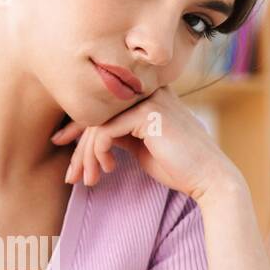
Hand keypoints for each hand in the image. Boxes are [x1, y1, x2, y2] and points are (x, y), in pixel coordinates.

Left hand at [51, 86, 242, 202]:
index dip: (77, 125)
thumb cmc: (177, 166)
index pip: (102, 105)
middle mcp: (147, 90)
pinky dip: (99, 153)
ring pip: (97, 123)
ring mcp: (149, 99)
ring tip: (87, 179)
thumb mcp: (140, 146)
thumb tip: (89, 136)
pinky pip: (105, 131)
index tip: (60, 143)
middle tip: (70, 175)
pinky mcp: (147, 113)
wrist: (208, 178)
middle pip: (95, 112)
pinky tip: (108, 169)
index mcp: (146, 95)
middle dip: (78, 147)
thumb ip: (119, 134)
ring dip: (86, 156)